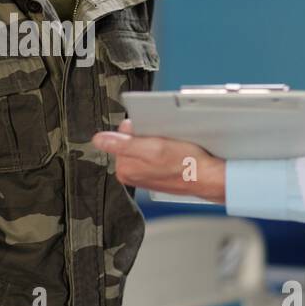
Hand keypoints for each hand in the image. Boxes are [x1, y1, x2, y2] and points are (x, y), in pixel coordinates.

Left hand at [90, 119, 226, 202]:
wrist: (206, 177)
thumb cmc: (185, 165)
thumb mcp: (152, 148)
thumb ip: (121, 144)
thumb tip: (97, 140)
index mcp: (125, 168)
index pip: (121, 135)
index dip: (136, 127)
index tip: (149, 131)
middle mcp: (131, 174)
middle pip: (131, 140)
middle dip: (145, 135)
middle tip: (161, 140)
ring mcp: (143, 174)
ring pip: (142, 146)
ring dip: (154, 142)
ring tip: (168, 147)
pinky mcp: (154, 174)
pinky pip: (152, 154)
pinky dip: (160, 149)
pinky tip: (172, 152)